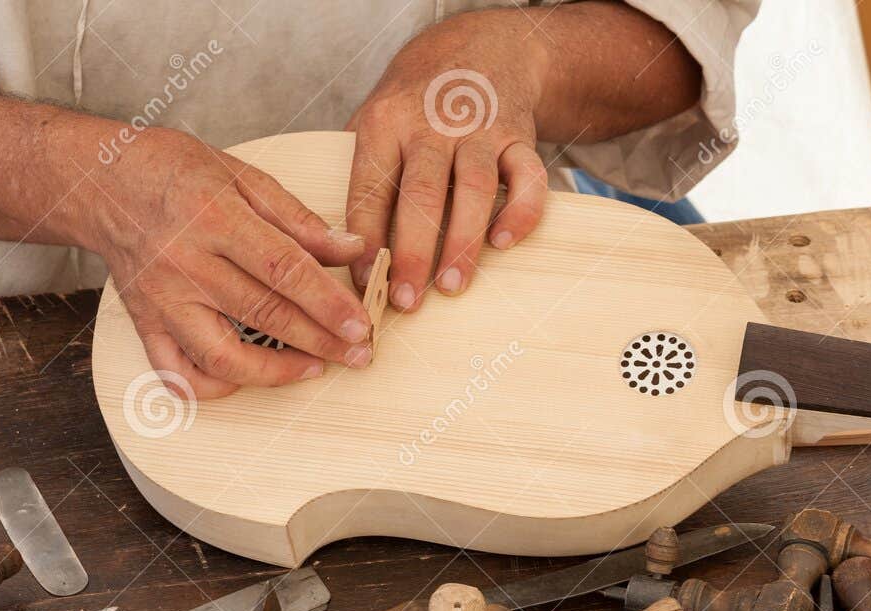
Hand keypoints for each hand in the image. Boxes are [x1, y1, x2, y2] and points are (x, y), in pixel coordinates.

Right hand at [87, 128, 373, 397]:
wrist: (99, 180)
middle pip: (263, 314)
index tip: (360, 323)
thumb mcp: (242, 175)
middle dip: (320, 341)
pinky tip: (249, 379)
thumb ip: (299, 218)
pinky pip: (178, 373)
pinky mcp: (145, 322)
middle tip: (359, 352)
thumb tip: (352, 248)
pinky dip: (214, 388)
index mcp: (213, 217)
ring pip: (222, 356)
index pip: (282, 269)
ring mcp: (162, 299)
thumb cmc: (174, 172)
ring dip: (276, 372)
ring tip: (315, 367)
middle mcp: (184, 263)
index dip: (327, 302)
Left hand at [346, 9, 550, 317]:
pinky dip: (521, 212)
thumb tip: (342, 249)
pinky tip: (504, 243)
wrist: (477, 50)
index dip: (367, 239)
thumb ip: (364, 174)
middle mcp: (432, 126)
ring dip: (463, 242)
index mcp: (386, 124)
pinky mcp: (519, 139)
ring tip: (451, 286)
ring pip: (474, 189)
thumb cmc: (416, 104)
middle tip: (406, 299)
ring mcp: (480, 132)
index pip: (371, 188)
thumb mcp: (376, 119)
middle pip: (422, 194)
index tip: (364, 282)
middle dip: (413, 251)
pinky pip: (528, 178)